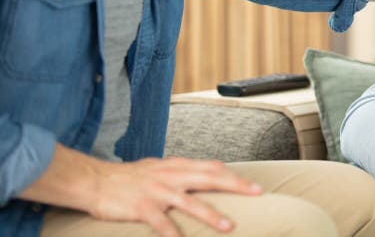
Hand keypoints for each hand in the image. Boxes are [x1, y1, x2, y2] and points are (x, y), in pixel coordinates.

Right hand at [20, 145, 262, 236]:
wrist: (95, 180)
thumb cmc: (129, 178)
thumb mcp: (159, 169)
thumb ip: (181, 173)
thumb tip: (203, 176)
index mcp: (177, 166)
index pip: (213, 167)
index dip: (234, 176)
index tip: (254, 185)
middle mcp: (171, 175)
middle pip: (210, 178)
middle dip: (236, 186)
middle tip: (257, 193)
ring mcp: (157, 190)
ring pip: (190, 202)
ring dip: (211, 215)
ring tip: (229, 227)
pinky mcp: (141, 206)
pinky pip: (160, 222)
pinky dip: (172, 232)